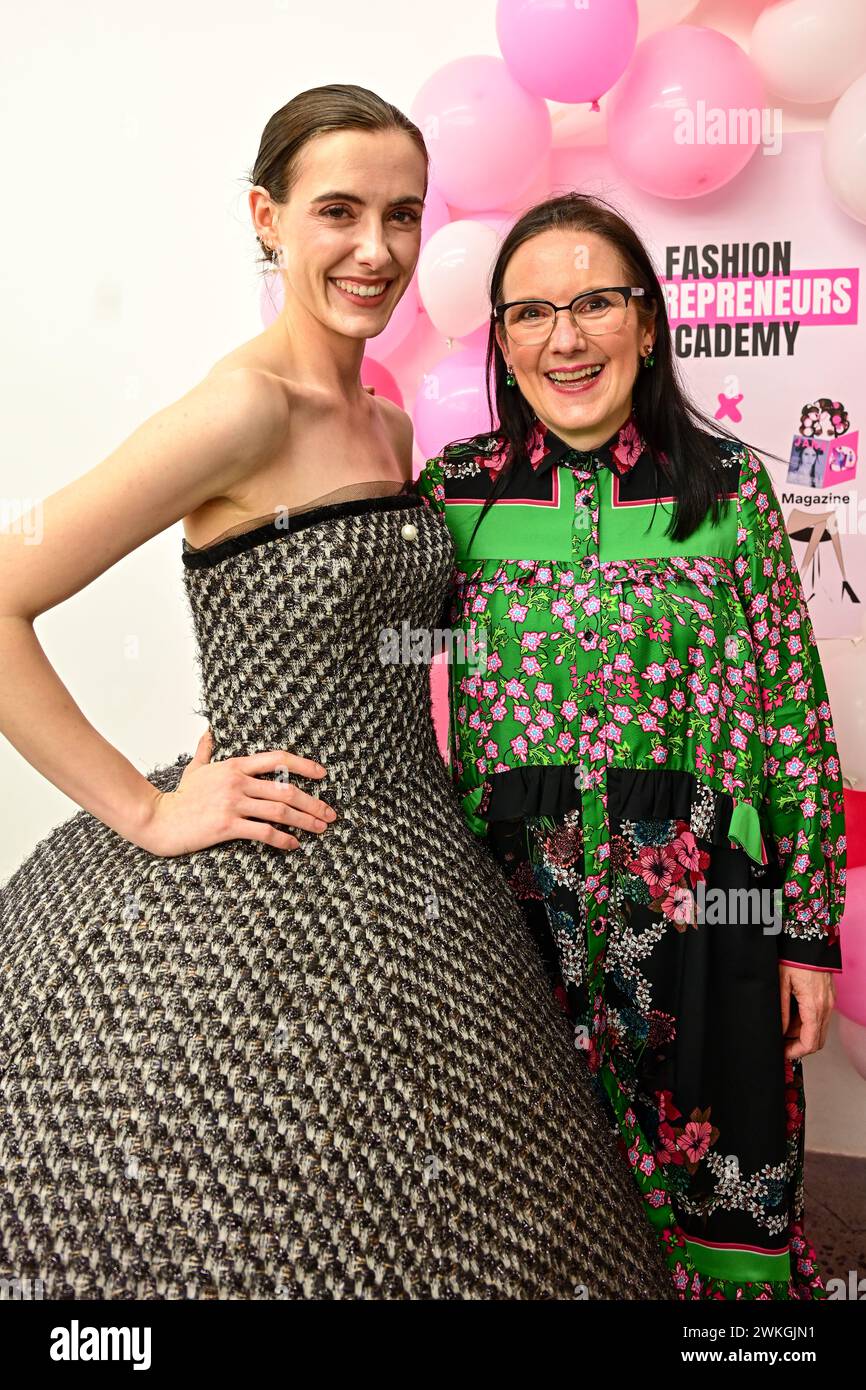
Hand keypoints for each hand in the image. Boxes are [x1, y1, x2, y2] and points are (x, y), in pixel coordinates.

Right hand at [139, 729, 335, 856]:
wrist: (158, 819)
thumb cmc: (180, 797)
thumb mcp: (194, 769)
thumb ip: (206, 750)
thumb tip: (208, 732)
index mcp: (235, 766)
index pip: (277, 759)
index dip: (303, 765)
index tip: (322, 774)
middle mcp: (237, 782)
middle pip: (286, 790)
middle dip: (313, 803)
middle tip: (329, 813)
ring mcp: (233, 804)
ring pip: (279, 811)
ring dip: (305, 821)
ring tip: (320, 829)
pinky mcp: (227, 826)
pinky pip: (263, 833)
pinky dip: (283, 840)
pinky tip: (294, 845)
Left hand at [779, 963, 835, 1060]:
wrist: (809, 939)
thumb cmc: (794, 957)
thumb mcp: (780, 983)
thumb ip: (781, 1009)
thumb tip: (780, 1030)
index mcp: (814, 1005)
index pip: (810, 1042)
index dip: (796, 1052)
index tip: (783, 1053)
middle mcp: (825, 1006)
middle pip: (817, 1040)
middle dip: (799, 1046)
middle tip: (781, 1045)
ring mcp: (829, 1001)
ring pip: (818, 1029)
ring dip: (802, 1034)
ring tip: (782, 1029)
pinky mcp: (828, 996)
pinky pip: (820, 1017)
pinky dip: (807, 1023)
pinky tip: (791, 1017)